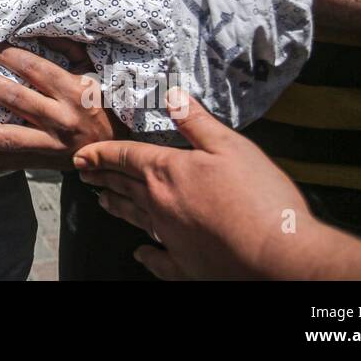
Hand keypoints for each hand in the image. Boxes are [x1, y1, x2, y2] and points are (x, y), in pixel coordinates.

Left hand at [0, 38, 123, 171]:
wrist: (119, 149)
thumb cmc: (104, 103)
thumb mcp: (93, 70)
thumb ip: (68, 47)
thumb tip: (37, 28)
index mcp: (74, 91)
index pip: (35, 69)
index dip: (9, 55)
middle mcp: (62, 118)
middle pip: (16, 98)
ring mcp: (51, 144)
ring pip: (8, 136)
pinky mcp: (43, 162)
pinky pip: (7, 164)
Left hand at [74, 91, 313, 279]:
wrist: (278, 255)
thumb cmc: (258, 197)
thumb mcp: (229, 146)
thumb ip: (196, 122)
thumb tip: (171, 96)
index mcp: (166, 172)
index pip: (124, 156)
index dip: (101, 154)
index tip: (81, 156)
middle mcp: (159, 205)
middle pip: (123, 186)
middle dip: (102, 177)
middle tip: (85, 174)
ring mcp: (170, 238)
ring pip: (135, 217)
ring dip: (117, 206)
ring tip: (102, 201)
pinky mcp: (185, 265)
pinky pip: (158, 259)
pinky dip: (146, 255)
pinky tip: (140, 253)